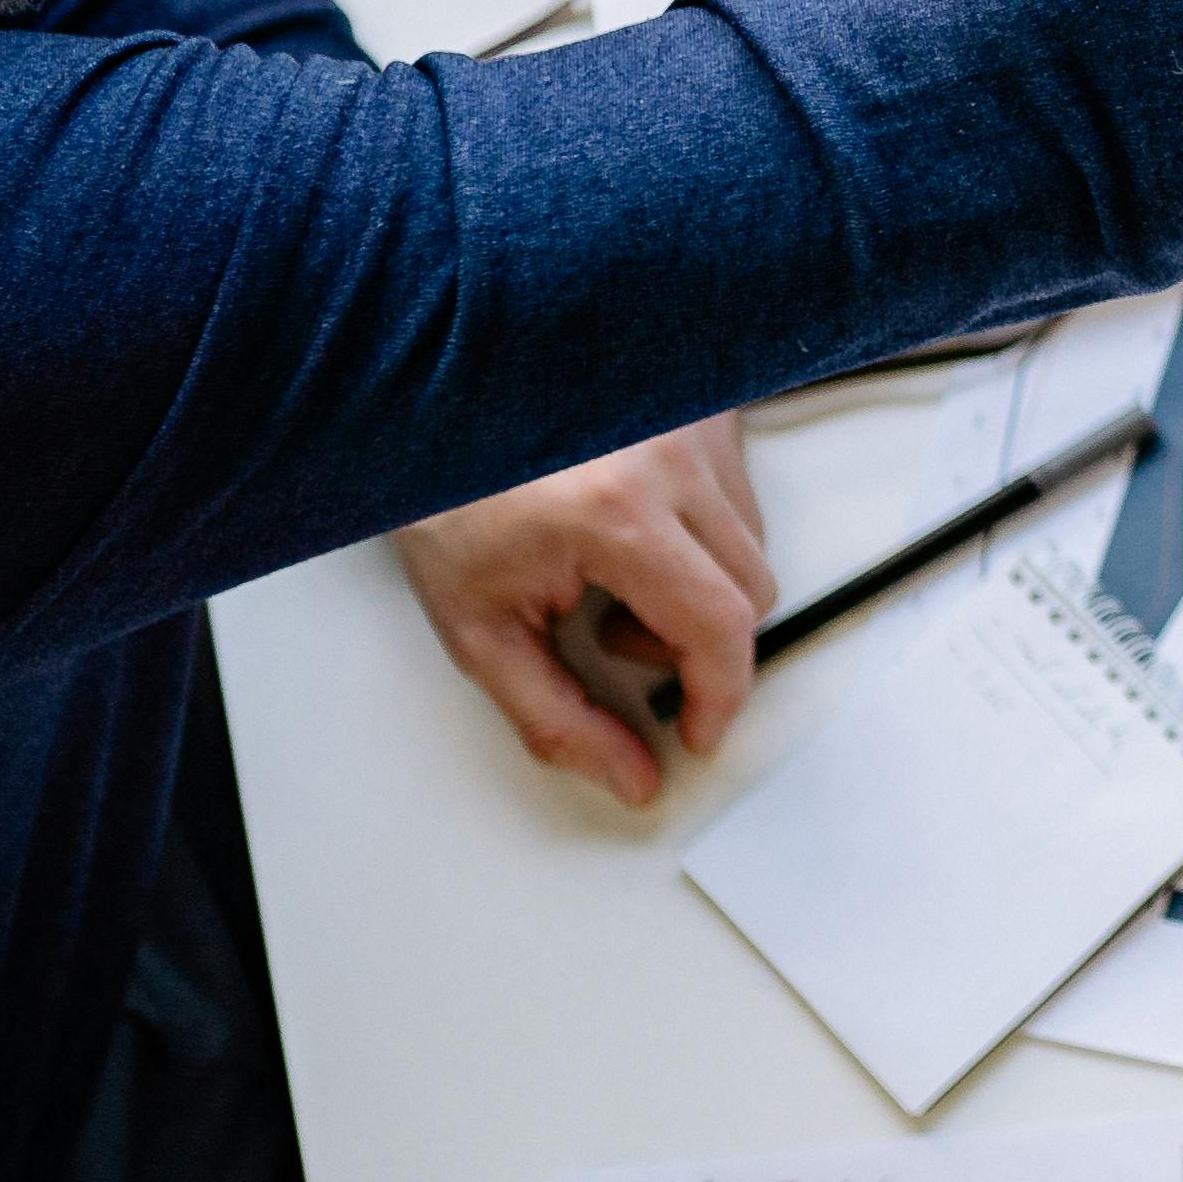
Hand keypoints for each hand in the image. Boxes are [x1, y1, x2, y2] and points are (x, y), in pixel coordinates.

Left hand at [401, 416, 773, 806]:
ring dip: (698, 580)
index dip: (718, 695)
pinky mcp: (704, 404)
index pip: (718, 626)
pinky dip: (698, 527)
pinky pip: (739, 491)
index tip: (698, 729)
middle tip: (614, 632)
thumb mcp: (480, 628)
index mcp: (616, 513)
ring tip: (612, 568)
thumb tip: (632, 776)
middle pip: (749, 590)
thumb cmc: (449, 501)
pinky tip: (633, 518)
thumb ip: (558, 717)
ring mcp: (693, 423)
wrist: (431, 406)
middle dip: (694, 640)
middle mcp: (670, 458)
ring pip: (751, 542)